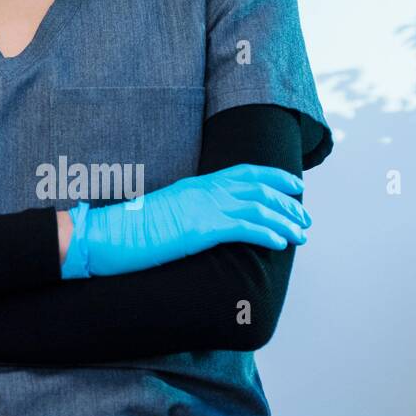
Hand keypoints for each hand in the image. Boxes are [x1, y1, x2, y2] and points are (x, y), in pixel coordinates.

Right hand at [62, 162, 309, 278]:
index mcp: (195, 185)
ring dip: (284, 221)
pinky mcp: (200, 228)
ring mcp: (201, 207)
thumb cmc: (132, 230)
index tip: (294, 185)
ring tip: (301, 234)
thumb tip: (207, 220)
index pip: (243, 173)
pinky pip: (243, 228)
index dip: (273, 177)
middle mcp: (202, 190)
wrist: (109, 234)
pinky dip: (267, 233)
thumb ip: (190, 210)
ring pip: (257, 208)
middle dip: (287, 202)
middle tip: (305, 217)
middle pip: (257, 189)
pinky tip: (280, 242)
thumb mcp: (167, 213)